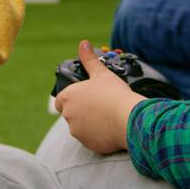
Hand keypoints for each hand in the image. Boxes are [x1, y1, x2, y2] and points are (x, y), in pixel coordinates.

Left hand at [53, 40, 146, 154]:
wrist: (129, 118)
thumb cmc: (114, 93)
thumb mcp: (102, 73)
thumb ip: (89, 59)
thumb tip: (83, 43)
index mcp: (68, 98)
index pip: (60, 101)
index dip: (72, 99)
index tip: (85, 97)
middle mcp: (68, 116)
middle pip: (71, 114)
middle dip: (82, 112)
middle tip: (100, 106)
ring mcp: (78, 132)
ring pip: (81, 128)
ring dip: (90, 124)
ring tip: (107, 117)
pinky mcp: (89, 145)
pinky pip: (91, 140)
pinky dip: (99, 135)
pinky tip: (111, 128)